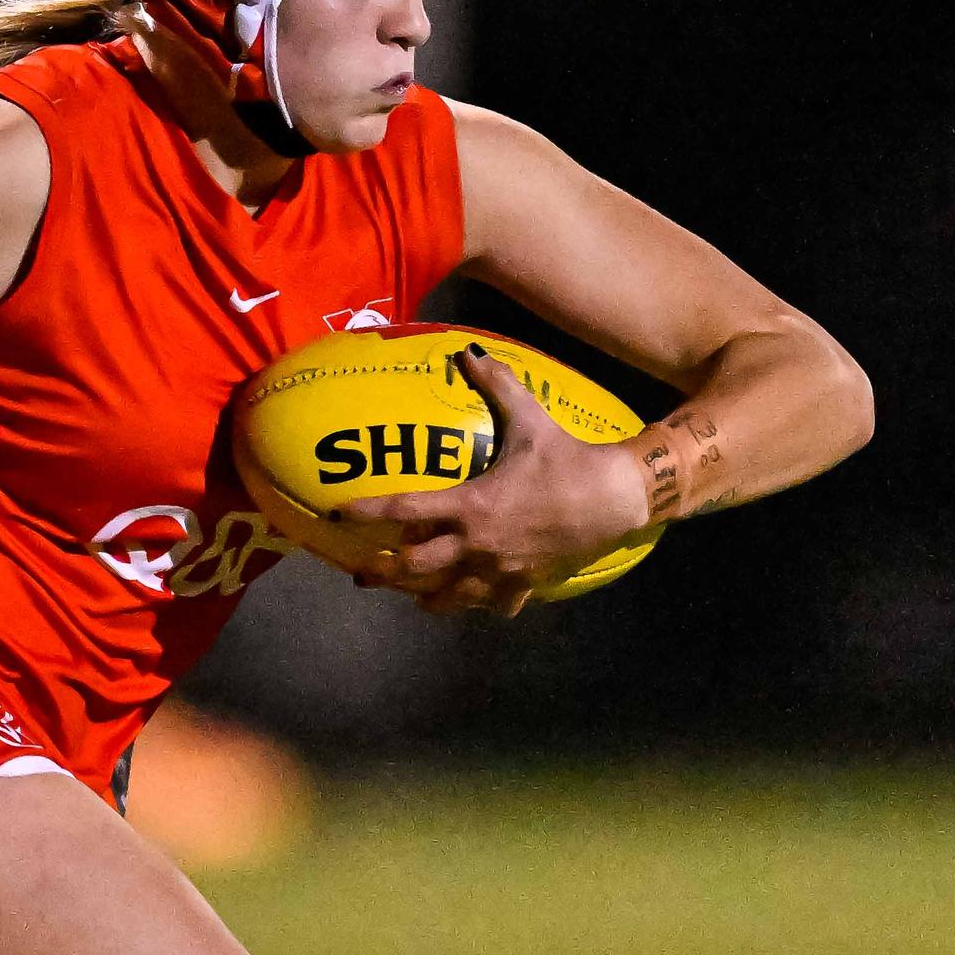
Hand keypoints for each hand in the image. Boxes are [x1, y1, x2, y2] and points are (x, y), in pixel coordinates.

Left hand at [348, 351, 650, 615]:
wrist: (615, 497)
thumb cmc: (568, 457)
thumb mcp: (530, 419)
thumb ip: (497, 385)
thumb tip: (469, 351)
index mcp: (470, 505)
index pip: (405, 509)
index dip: (367, 511)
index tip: (339, 513)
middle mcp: (477, 544)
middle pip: (415, 568)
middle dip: (383, 572)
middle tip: (361, 574)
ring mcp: (500, 569)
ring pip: (451, 596)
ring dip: (428, 598)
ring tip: (412, 600)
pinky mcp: (525, 583)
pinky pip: (495, 603)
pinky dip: (482, 603)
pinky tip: (475, 601)